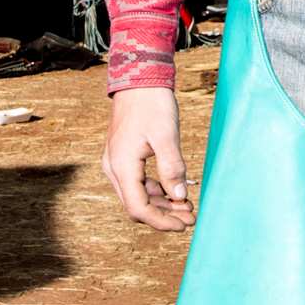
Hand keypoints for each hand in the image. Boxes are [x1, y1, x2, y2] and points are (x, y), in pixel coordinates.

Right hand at [101, 87, 193, 229]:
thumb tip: (179, 197)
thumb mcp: (166, 136)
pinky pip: (138, 183)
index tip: (184, 225)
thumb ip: (172, 167)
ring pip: (138, 195)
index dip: (162, 221)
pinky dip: (156, 190)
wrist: (138, 79)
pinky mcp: (123, 157)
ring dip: (161, 204)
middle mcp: (114, 168)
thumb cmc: (152, 104)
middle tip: (191, 217)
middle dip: (164, 215)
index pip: (139, 208)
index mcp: (121, 166)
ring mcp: (116, 162)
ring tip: (187, 206)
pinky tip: (176, 190)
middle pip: (137, 206)